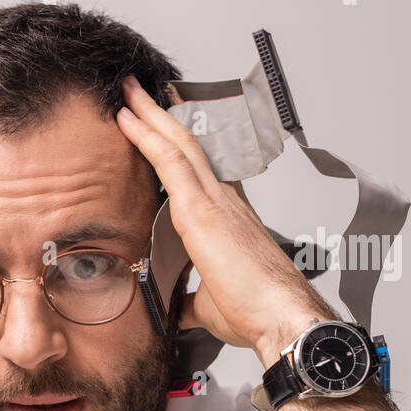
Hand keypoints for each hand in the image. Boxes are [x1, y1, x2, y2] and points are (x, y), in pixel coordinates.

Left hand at [115, 76, 330, 362]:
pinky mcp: (203, 211)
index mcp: (229, 219)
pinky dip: (147, 136)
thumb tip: (180, 309)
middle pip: (189, 145)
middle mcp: (226, 201)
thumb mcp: (211, 306)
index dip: (183, 143)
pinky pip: (170, 161)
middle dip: (163, 115)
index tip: (167, 122)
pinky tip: (129, 118)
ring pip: (178, 143)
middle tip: (141, 90)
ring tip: (129, 90)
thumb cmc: (258, 313)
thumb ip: (192, 301)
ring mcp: (216, 201)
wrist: (281, 320)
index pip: (201, 171)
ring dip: (151, 114)